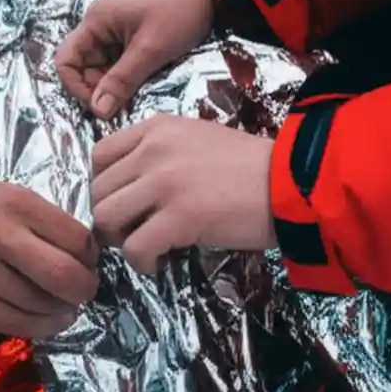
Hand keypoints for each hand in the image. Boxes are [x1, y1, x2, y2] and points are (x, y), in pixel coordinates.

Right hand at [0, 182, 100, 338]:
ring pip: (45, 305)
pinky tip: (50, 319)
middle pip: (66, 275)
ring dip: (65, 310)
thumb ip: (39, 216)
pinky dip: (44, 326)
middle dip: (86, 288)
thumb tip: (85, 248)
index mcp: (12, 202)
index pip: (76, 237)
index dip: (91, 255)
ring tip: (65, 304)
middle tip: (85, 289)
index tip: (88, 260)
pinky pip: (21, 325)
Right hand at [57, 0, 229, 119]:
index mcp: (95, 22)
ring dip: (114, 83)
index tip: (101, 104)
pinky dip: (125, 76)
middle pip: (83, 66)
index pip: (66, 60)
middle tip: (124, 102)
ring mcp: (113, 30)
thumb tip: (98, 112)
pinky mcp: (128, 36)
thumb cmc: (177, 13)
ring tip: (137, 91)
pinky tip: (142, 81)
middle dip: (99, 88)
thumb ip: (121, 81)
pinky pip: (117, 62)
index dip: (77, 86)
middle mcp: (98, 25)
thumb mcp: (149, 50)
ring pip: (101, 67)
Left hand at [90, 115, 276, 273]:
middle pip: (98, 191)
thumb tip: (132, 188)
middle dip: (110, 218)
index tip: (124, 203)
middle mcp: (153, 150)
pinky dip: (141, 262)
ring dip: (120, 240)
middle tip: (135, 232)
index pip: (99, 155)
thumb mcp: (198, 139)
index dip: (105, 186)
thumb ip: (161, 153)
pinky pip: (133, 248)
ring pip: (105, 218)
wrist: (292, 182)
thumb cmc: (252, 166)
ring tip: (146, 247)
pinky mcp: (179, 217)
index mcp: (156, 128)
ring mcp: (164, 183)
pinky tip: (160, 263)